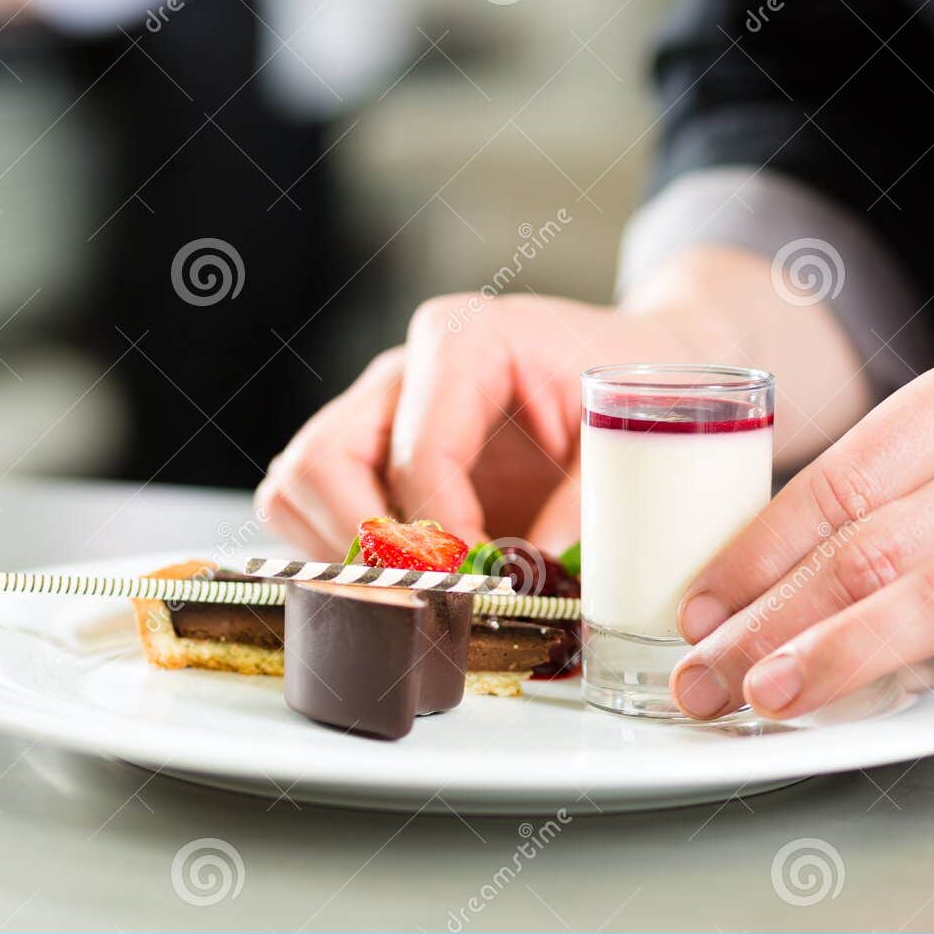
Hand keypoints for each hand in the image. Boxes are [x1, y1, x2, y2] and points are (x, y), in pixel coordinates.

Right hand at [255, 294, 708, 556]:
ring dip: (340, 552)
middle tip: (432, 592)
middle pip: (323, 461)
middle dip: (368, 545)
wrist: (635, 358)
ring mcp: (375, 410)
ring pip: (298, 485)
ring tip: (418, 586)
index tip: (478, 578)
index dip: (439, 533)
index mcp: (466, 341)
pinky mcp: (368, 451)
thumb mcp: (625, 433)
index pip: (417, 452)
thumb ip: (588, 505)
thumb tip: (533, 581)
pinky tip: (405, 573)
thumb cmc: (625, 383)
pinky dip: (335, 551)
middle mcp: (402, 371)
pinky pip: (306, 505)